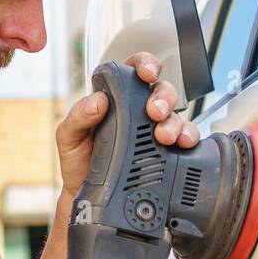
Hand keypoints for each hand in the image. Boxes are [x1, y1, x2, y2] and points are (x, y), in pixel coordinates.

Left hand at [55, 51, 199, 199]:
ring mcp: (153, 131)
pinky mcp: (167, 151)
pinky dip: (189, 138)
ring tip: (164, 136)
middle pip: (162, 90)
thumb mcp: (69, 137)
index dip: (145, 64)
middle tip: (154, 112)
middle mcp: (138, 111)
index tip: (146, 73)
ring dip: (174, 122)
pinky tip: (182, 144)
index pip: (134, 71)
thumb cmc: (78, 161)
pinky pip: (185, 137)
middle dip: (163, 97)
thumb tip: (97, 101)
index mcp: (116, 100)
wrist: (87, 194)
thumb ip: (78, 116)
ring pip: (176, 114)